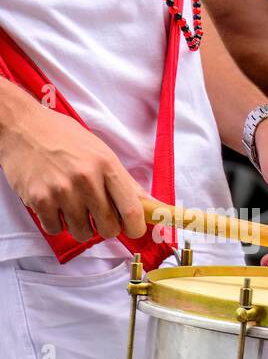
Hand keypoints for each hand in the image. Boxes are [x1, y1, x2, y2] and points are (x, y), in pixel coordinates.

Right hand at [0, 101, 146, 242]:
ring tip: (73, 206)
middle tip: (97, 213)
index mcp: (107, 166)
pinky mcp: (38, 199)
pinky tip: (55, 204)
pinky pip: (56, 229)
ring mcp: (61, 190)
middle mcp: (86, 179)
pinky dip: (57, 223)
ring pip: (83, 233)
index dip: (136, 228)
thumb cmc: (65, 138)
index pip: (131, 211)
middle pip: (108, 229)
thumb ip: (126, 183)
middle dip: (106, 227)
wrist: (21, 125)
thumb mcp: (102, 153)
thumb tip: (154, 207)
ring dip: (81, 226)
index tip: (132, 229)